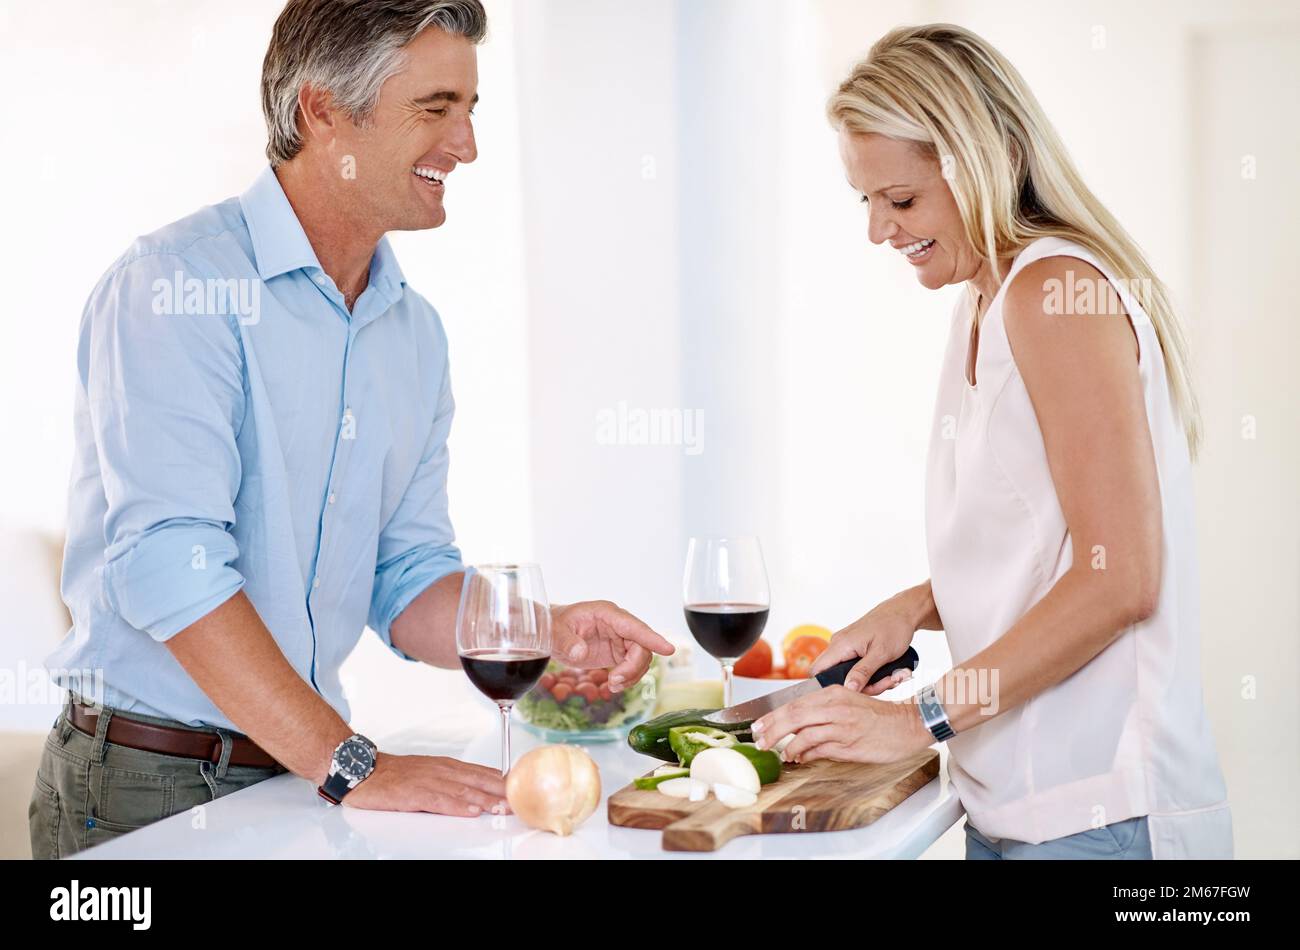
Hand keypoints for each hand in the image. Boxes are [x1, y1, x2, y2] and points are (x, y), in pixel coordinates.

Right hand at [343, 752, 508, 817]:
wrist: (363, 771)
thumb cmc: (394, 774)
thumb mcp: (428, 773)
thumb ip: (451, 781)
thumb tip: (477, 792)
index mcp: (446, 765)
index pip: (481, 772)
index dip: (501, 781)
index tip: (519, 788)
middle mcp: (441, 770)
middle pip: (477, 780)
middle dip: (499, 791)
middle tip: (518, 801)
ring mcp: (428, 780)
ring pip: (463, 791)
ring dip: (485, 800)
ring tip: (502, 808)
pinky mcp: (414, 792)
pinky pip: (440, 800)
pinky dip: (457, 806)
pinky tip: (471, 811)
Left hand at [551, 600, 674, 692]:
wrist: (552, 632)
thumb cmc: (554, 626)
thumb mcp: (555, 632)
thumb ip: (567, 642)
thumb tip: (579, 653)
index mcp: (607, 613)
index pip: (634, 626)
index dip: (652, 638)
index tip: (669, 650)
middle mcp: (618, 624)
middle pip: (642, 646)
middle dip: (632, 667)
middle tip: (614, 681)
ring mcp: (620, 638)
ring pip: (641, 658)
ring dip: (631, 675)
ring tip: (612, 685)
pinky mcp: (618, 651)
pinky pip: (633, 665)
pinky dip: (627, 678)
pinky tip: (613, 685)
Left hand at [750, 686, 931, 764]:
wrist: (907, 724)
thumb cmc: (878, 716)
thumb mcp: (848, 703)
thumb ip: (823, 712)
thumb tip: (796, 727)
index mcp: (833, 693)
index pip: (794, 703)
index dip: (772, 715)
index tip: (758, 725)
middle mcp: (835, 706)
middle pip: (793, 716)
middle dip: (772, 729)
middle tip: (759, 740)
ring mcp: (842, 726)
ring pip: (804, 733)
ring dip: (788, 746)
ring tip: (781, 753)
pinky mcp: (849, 744)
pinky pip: (819, 749)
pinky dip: (805, 755)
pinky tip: (799, 758)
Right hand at [809, 595, 918, 694]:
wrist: (903, 612)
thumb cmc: (893, 627)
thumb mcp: (881, 653)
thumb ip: (862, 673)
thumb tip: (847, 689)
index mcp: (840, 645)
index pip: (817, 671)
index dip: (826, 686)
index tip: (850, 694)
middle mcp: (839, 645)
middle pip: (837, 678)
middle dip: (863, 687)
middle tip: (885, 683)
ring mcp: (846, 648)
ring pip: (851, 676)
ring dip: (873, 682)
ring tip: (892, 676)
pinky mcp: (855, 650)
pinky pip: (858, 669)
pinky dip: (873, 674)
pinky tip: (889, 671)